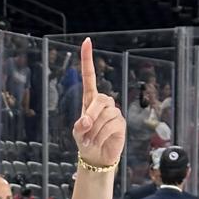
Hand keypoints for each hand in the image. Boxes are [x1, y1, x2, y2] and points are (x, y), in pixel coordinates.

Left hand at [72, 38, 125, 165]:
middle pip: (100, 99)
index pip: (90, 76)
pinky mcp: (121, 123)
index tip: (87, 41)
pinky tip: (98, 141)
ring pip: (105, 115)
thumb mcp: (77, 133)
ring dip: (94, 130)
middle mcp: (103, 102)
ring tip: (91, 140)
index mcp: (90, 99)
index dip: (88, 59)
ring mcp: (114, 112)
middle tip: (84, 129)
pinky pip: (111, 125)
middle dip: (91, 114)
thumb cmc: (85, 141)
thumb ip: (80, 126)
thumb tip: (87, 121)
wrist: (95, 156)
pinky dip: (101, 135)